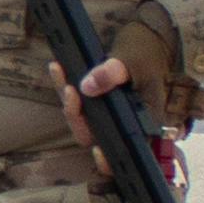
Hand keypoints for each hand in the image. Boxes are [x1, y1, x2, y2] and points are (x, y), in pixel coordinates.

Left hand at [60, 13, 185, 151]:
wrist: (144, 41)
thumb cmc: (145, 54)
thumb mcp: (132, 61)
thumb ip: (112, 73)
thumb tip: (87, 87)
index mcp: (142, 122)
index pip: (125, 151)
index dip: (110, 160)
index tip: (98, 150)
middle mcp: (123, 124)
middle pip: (94, 136)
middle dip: (77, 117)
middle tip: (70, 91)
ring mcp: (108, 115)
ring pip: (82, 120)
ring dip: (67, 100)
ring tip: (60, 71)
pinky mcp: (96, 104)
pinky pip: (77, 104)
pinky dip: (66, 88)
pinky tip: (58, 68)